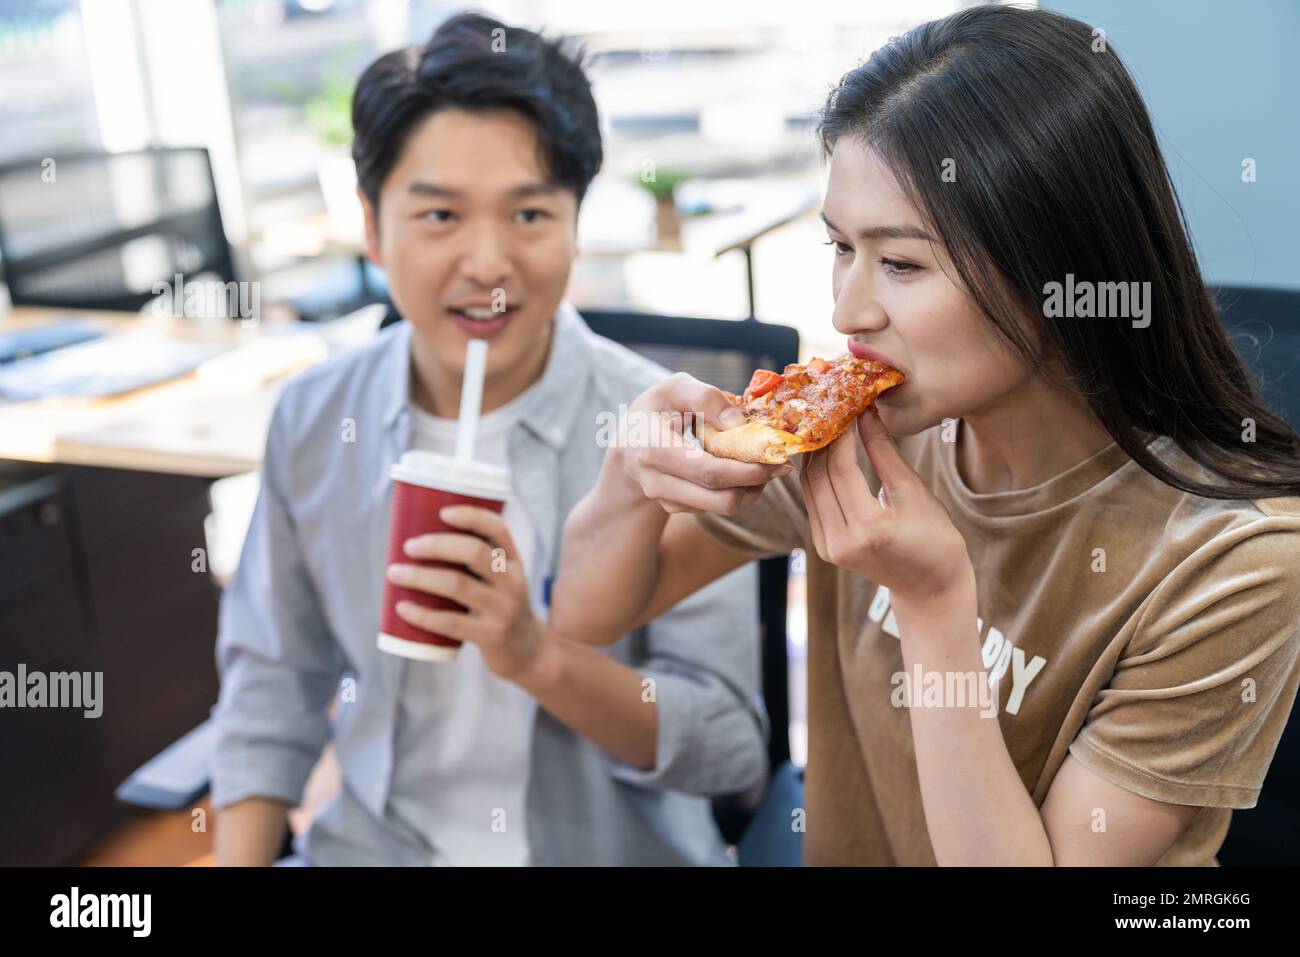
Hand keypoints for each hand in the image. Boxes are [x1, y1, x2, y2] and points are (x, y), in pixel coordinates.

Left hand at [386, 506, 544, 681]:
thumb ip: (475, 562)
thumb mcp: (502, 580)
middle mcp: (513, 581)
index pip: (498, 529)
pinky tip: (402, 608)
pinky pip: (450, 622)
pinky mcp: (490, 636)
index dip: (471, 516)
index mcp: (514, 561)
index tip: (442, 513)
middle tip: (408, 546)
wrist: (529, 652)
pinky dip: (422, 614)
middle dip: (436, 545)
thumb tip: (419, 541)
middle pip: (473, 553)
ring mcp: (503, 609)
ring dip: (420, 576)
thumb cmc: (501, 608)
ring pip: (457, 585)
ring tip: (394, 573)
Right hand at [615, 372, 791, 514]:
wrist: (628, 445)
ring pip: (722, 506)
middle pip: (720, 498)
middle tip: (781, 464)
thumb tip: (740, 425)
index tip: (777, 456)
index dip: (747, 470)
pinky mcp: (676, 508)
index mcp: (652, 448)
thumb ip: (706, 398)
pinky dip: (737, 491)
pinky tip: (742, 470)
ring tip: (763, 464)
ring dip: (751, 488)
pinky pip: (716, 506)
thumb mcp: (673, 389)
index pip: (708, 471)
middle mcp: (656, 481)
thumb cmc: (655, 410)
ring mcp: (666, 499)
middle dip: (757, 482)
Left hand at [800, 412, 974, 615]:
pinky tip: (828, 453)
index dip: (841, 435)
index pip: (841, 470)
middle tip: (835, 412)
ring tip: (830, 427)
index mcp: (868, 529)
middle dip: (826, 441)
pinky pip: (813, 501)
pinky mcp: (823, 547)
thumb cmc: (934, 537)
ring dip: (817, 455)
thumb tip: (866, 414)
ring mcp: (827, 547)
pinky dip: (817, 475)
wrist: (929, 585)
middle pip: (819, 477)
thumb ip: (884, 452)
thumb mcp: (913, 491)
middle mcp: (840, 542)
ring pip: (809, 488)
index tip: (847, 408)